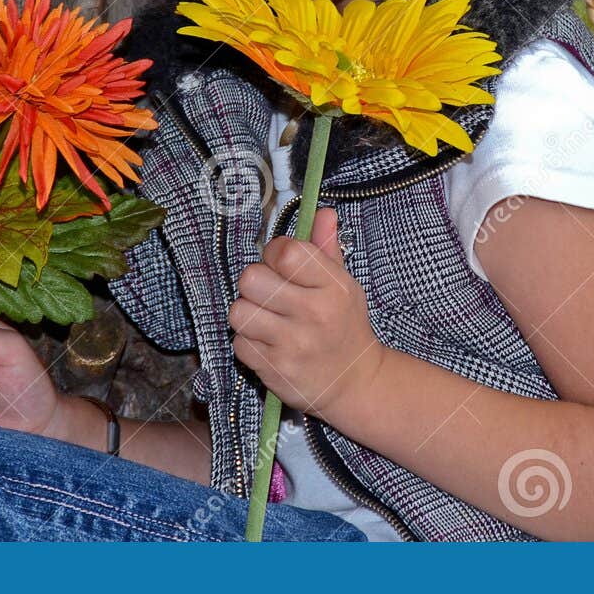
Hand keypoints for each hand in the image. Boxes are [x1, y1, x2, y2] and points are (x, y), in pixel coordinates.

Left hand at [229, 206, 386, 418]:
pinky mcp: (275, 371)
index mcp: (332, 286)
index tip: (281, 264)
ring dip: (248, 314)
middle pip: (251, 279)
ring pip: (238, 312)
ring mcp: (293, 344)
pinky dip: (249, 342)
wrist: (354, 382)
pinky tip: (268, 343)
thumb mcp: (344, 284)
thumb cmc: (344, 325)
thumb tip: (323, 212)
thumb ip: (327, 247)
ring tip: (266, 319)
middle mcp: (313, 313)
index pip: (284, 252)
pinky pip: (239, 344)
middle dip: (255, 283)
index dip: (274, 253)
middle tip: (269, 293)